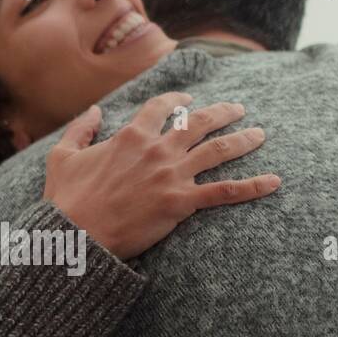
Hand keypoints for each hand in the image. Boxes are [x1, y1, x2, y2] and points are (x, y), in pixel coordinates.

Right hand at [44, 93, 280, 260]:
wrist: (76, 235)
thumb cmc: (66, 200)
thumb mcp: (63, 158)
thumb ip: (80, 130)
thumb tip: (94, 111)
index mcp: (130, 136)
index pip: (161, 108)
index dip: (177, 102)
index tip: (187, 101)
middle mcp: (156, 150)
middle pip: (198, 123)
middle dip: (221, 113)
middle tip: (238, 109)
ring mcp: (171, 175)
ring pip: (217, 150)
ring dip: (242, 140)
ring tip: (260, 135)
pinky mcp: (181, 203)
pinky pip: (225, 192)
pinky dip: (253, 186)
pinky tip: (274, 181)